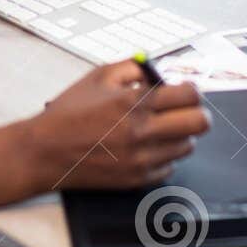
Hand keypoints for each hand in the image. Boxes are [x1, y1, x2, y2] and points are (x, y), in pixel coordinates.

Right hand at [24, 62, 208, 190]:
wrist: (46, 151)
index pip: (189, 95)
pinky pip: (169, 166)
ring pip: (187, 145)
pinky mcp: (137, 179)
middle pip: (200, 123)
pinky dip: (163, 155)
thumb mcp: (99, 77)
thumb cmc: (70, 112)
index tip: (185, 90)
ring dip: (179, 133)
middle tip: (183, 109)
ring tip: (159, 127)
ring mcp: (141, 159)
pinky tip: (145, 146)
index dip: (191, 90)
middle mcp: (141, 132)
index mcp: (133, 103)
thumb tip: (162, 71)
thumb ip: (134, 67)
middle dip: (197, 112)